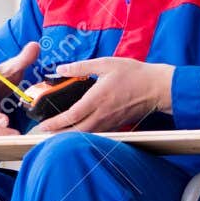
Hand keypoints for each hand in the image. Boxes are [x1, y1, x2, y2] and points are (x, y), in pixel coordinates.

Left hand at [32, 56, 174, 132]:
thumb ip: (82, 66)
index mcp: (97, 99)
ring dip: (69, 137)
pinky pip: (96, 134)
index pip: (72, 116)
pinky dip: (83, 135)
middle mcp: (102, 114)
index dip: (55, 123)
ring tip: (54, 136)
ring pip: (85, 135)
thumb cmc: (134, 74)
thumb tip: (60, 69)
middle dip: (57, 135)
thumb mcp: (106, 63)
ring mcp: (110, 122)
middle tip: (42, 135)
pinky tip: (76, 133)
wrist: (157, 88)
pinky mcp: (116, 125)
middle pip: (75, 132)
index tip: (42, 126)